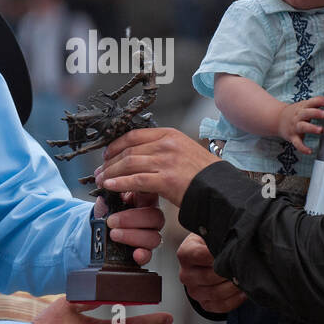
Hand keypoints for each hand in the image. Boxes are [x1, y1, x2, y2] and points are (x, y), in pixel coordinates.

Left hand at [93, 186, 163, 265]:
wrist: (97, 226)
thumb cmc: (107, 208)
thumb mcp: (109, 195)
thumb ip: (111, 189)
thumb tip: (107, 183)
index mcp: (146, 199)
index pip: (152, 195)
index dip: (142, 194)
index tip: (124, 194)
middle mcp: (151, 217)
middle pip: (155, 217)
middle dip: (131, 219)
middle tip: (111, 221)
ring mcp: (150, 235)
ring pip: (153, 237)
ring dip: (132, 236)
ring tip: (113, 234)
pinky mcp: (144, 251)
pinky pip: (149, 255)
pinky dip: (142, 255)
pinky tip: (135, 254)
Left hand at [98, 127, 219, 206]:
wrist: (222, 189)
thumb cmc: (205, 175)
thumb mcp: (186, 152)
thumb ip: (165, 150)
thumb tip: (144, 156)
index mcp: (171, 135)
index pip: (135, 135)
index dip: (116, 144)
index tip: (107, 154)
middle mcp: (167, 144)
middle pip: (129, 150)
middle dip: (110, 161)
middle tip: (100, 171)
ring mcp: (166, 161)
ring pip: (129, 164)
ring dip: (111, 173)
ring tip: (102, 180)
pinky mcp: (166, 180)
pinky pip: (135, 180)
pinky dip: (119, 183)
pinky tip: (111, 187)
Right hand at [177, 233, 245, 313]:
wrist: (208, 259)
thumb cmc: (211, 245)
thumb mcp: (211, 235)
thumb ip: (218, 237)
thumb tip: (234, 242)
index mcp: (185, 254)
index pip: (200, 255)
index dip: (217, 254)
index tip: (232, 251)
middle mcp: (186, 274)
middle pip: (210, 276)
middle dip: (229, 271)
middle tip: (244, 265)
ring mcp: (194, 291)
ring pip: (216, 293)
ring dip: (234, 286)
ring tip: (245, 278)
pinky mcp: (204, 303)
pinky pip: (220, 306)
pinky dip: (235, 300)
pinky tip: (243, 291)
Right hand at [277, 96, 323, 154]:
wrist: (277, 120)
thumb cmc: (296, 112)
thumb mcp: (304, 105)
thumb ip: (317, 102)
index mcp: (302, 107)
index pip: (311, 102)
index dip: (320, 102)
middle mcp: (298, 116)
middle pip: (306, 113)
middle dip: (316, 113)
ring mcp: (295, 127)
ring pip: (303, 127)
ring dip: (311, 128)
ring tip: (320, 130)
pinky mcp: (293, 137)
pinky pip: (297, 143)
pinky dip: (302, 148)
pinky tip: (309, 151)